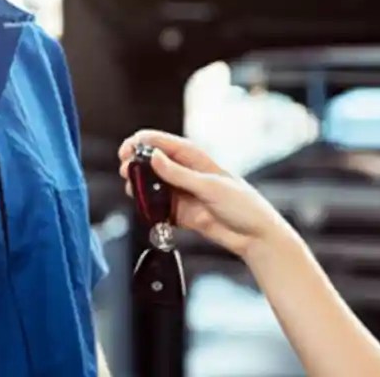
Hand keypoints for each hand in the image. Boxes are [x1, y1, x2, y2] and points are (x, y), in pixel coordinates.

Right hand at [118, 129, 296, 261]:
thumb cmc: (242, 204)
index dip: (141, 143)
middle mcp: (185, 173)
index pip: (161, 142)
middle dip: (135, 165)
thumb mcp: (209, 187)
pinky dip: (149, 209)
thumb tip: (153, 157)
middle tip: (126, 173)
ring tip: (133, 193)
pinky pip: (157, 208)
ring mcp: (181, 193)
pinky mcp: (180, 212)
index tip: (126, 151)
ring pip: (151, 186)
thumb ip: (179, 174)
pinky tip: (145, 211)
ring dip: (139, 188)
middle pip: (151, 163)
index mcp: (194, 158)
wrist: (254, 235)